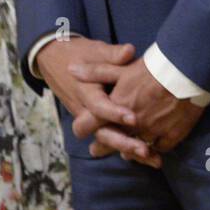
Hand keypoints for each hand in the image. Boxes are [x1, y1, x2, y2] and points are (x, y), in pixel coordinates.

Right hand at [38, 37, 159, 167]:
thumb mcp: (95, 51)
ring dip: (129, 149)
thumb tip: (128, 52)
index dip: (115, 113)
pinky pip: (112, 140)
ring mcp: (92, 120)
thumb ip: (112, 55)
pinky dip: (129, 148)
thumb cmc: (80, 54)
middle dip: (123, 142)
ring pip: (108, 141)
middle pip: (102, 133)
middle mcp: (87, 111)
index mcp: (86, 93)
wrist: (57, 60)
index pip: (99, 107)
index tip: (133, 118)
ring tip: (153, 157)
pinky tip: (152, 155)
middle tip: (145, 149)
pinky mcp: (98, 123)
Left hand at [70, 54, 204, 165]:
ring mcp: (153, 133)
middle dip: (106, 145)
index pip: (90, 127)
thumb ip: (97, 72)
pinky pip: (160, 148)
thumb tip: (71, 69)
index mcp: (116, 109)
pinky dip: (156, 147)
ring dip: (132, 148)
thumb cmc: (153, 68)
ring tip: (130, 147)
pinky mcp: (172, 136)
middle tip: (102, 147)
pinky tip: (155, 145)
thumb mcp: (123, 68)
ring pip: (137, 149)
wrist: (188, 70)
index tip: (85, 129)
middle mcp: (132, 126)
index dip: (84, 128)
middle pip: (111, 143)